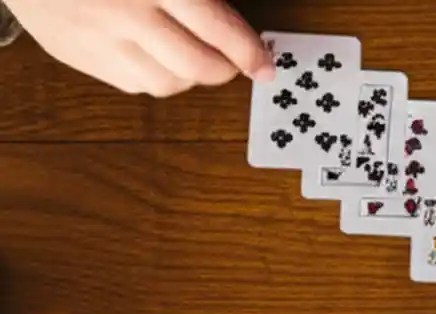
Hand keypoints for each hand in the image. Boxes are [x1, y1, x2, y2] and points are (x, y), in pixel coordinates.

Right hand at [6, 0, 273, 96]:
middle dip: (226, 69)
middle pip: (198, 67)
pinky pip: (134, 84)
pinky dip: (158, 77)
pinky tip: (157, 55)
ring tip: (195, 55)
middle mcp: (125, 13)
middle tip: (235, 61)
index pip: (217, 28)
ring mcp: (98, 39)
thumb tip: (230, 19)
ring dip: (193, 77)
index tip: (266, 65)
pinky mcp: (76, 55)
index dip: (249, 52)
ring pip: (169, 84)